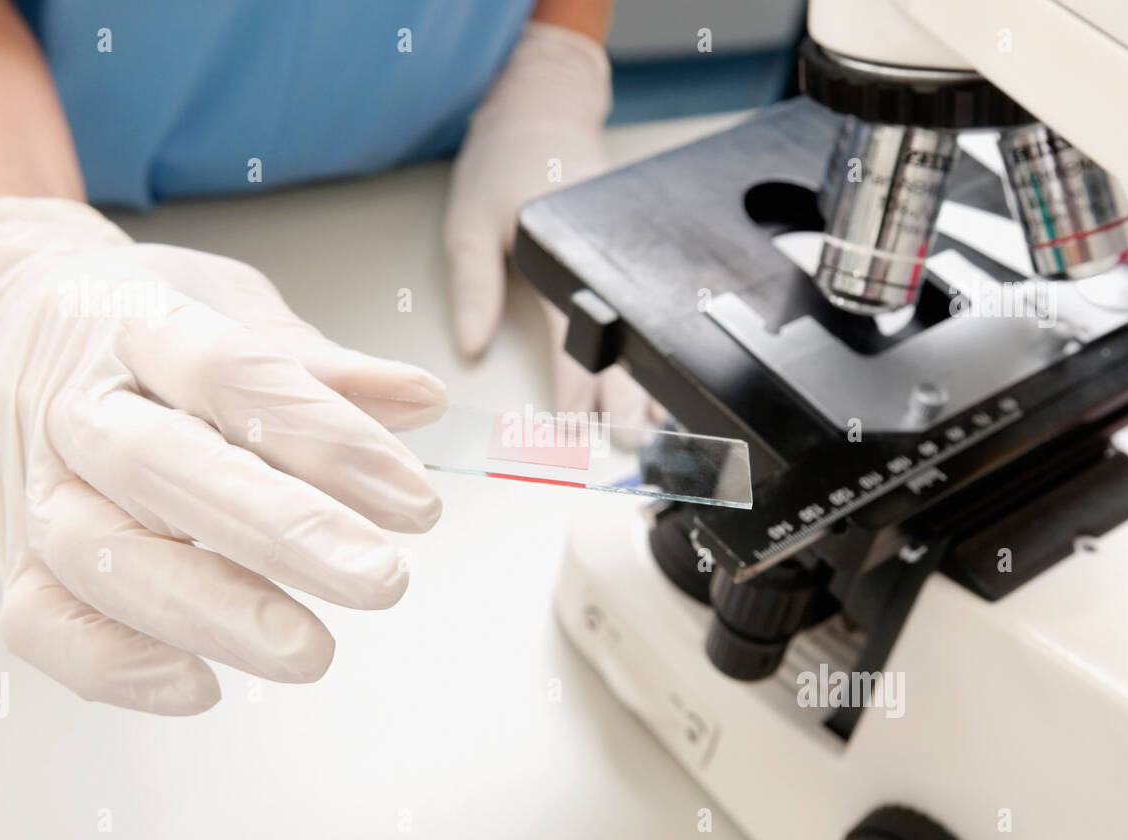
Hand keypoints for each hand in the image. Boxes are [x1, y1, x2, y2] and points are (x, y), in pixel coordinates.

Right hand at [0, 198, 445, 714]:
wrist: (6, 319)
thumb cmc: (142, 324)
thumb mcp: (232, 304)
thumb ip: (323, 365)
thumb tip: (424, 401)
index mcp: (134, 319)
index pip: (228, 372)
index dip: (325, 437)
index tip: (415, 502)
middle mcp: (71, 400)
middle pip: (158, 466)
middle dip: (279, 533)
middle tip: (380, 582)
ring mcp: (32, 481)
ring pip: (94, 553)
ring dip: (208, 612)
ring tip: (310, 654)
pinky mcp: (14, 555)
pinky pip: (38, 621)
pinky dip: (114, 665)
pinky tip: (202, 686)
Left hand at [444, 23, 663, 431]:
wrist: (544, 107)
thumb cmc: (505, 161)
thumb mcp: (469, 223)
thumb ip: (473, 287)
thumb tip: (471, 345)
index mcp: (565, 255)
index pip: (576, 340)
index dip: (577, 390)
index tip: (576, 427)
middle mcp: (606, 258)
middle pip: (625, 344)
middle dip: (629, 400)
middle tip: (632, 443)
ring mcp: (629, 255)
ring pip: (647, 333)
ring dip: (651, 385)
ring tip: (657, 431)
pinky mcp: (635, 254)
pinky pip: (648, 313)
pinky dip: (654, 356)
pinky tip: (659, 389)